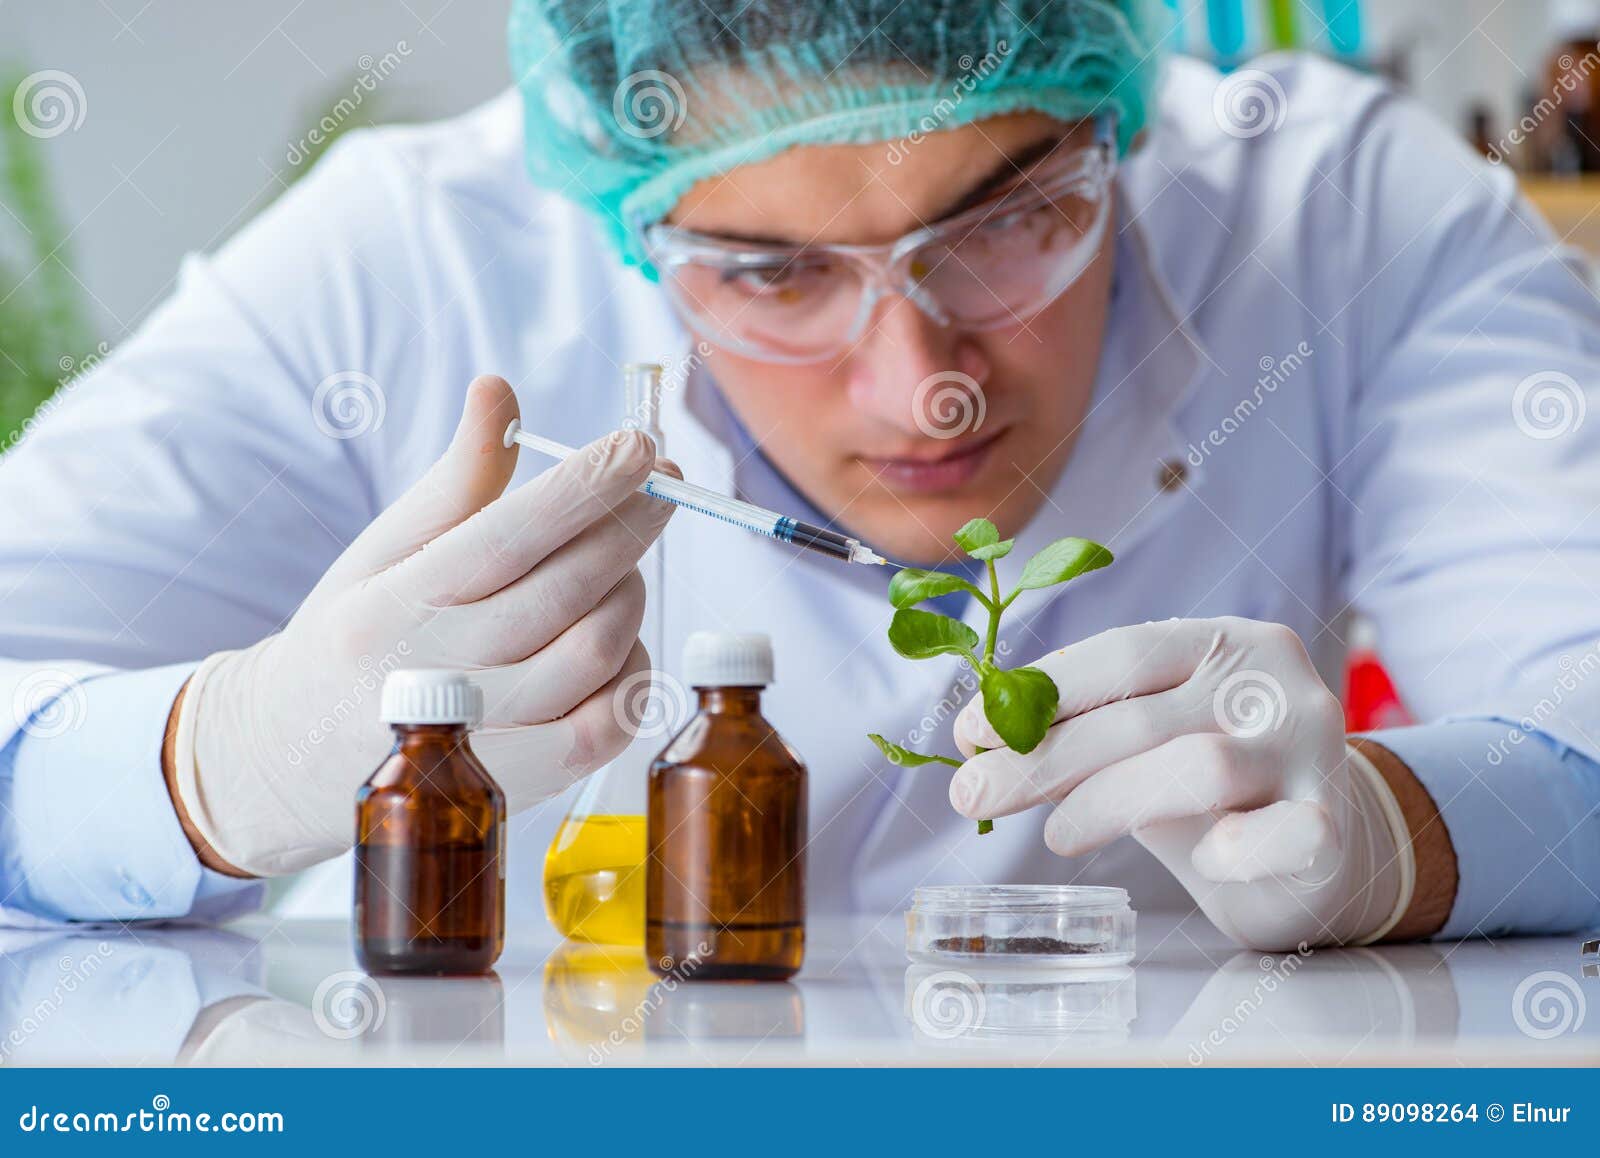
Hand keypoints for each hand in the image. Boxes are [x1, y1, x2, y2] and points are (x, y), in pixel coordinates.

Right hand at [173, 376, 673, 875]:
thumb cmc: (348, 638)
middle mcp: (430, 677)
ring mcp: (475, 741)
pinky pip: (603, 727)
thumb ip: (456, 480)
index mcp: (394, 605)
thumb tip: (499, 388)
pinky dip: (632, 676)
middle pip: (564, 593)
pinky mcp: (513, 787)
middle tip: (665, 485)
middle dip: (631, 527)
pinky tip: (619, 645)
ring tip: (624, 568)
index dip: (583, 489)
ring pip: (594, 655)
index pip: (506, 537)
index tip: (641, 447)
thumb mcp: (381, 553)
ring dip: (631, 597)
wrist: (284, 760)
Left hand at [950, 617, 1413, 948]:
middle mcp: (1273, 684)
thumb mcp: (1149, 741)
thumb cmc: (1212, 789)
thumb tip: (981, 742)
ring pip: (1196, 768)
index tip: (969, 733)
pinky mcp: (1333, 825)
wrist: (1320, 851)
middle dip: (1043, 757)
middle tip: (974, 795)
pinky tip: (1199, 859)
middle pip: (1142, 715)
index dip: (1038, 692)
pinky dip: (1230, 849)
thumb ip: (1087, 728)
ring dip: (1104, 803)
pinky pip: (1281, 836)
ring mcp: (1312, 752)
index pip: (1124, 652)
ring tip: (1055, 836)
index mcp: (1225, 643)